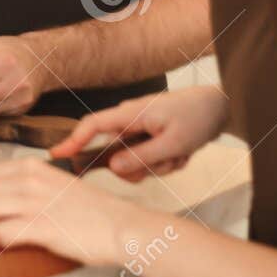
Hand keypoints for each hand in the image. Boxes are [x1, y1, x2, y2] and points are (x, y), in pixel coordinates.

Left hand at [0, 157, 143, 265]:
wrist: (120, 226)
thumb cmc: (91, 210)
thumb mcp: (55, 182)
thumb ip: (27, 183)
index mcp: (32, 167)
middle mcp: (29, 180)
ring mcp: (33, 203)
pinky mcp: (39, 227)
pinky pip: (1, 232)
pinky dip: (0, 240)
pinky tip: (12, 241)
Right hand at [50, 86, 228, 180]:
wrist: (220, 107)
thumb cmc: (197, 117)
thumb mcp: (172, 143)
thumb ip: (141, 158)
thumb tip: (112, 169)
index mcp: (130, 115)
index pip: (92, 126)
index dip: (73, 141)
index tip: (56, 155)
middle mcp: (130, 121)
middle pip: (115, 155)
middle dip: (141, 167)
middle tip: (167, 161)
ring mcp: (139, 130)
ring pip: (134, 162)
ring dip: (158, 165)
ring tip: (179, 153)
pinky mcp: (148, 137)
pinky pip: (148, 161)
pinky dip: (165, 162)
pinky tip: (181, 152)